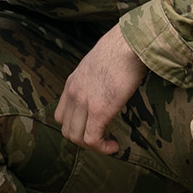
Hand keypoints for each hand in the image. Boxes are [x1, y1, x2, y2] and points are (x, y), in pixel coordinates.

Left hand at [57, 24, 147, 154]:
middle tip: (103, 138)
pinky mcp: (99, 110)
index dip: (76, 126)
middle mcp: (73, 93)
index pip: (61, 114)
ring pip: (76, 137)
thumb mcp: (99, 62)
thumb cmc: (123, 48)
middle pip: (66, 129)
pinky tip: (114, 146)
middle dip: (84, 139)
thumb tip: (108, 84)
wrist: (130, 43)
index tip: (94, 128)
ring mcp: (83, 102)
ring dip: (93, 146)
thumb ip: (97, 77)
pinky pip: (92, 139)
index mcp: (72, 82)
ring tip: (109, 144)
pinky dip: (102, 148)